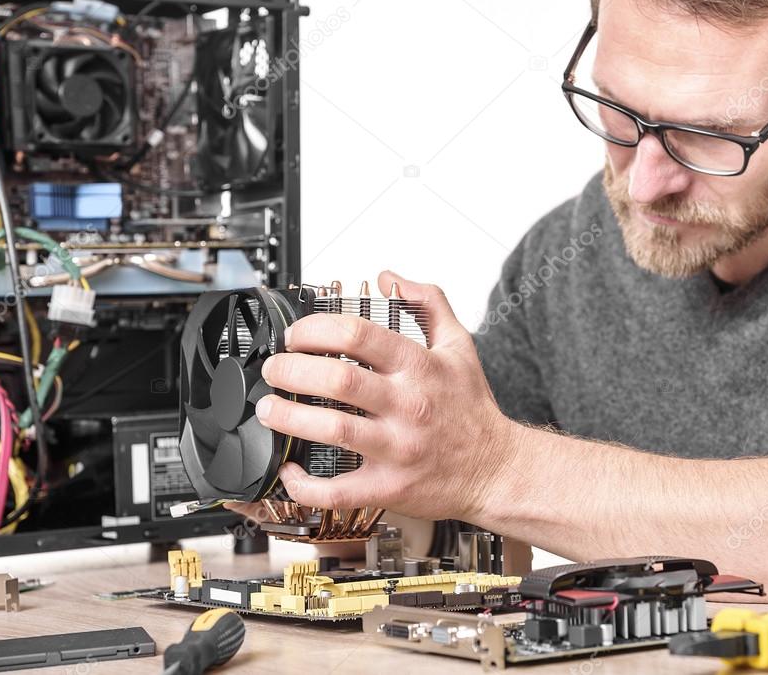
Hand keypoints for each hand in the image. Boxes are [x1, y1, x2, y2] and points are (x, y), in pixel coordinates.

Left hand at [250, 271, 516, 521]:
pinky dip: (304, 482)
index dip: (314, 329)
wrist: (498, 469)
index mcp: (419, 368)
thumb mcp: (460, 346)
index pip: (357, 334)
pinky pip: (338, 490)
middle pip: (336, 378)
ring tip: (270, 409)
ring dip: (288, 417)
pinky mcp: (389, 487)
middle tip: (275, 369)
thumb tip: (390, 277)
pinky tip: (291, 469)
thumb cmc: (473, 411)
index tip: (296, 336)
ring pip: (331, 429)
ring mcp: (397, 448)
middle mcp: (408, 405)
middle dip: (291, 369)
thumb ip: (429, 303)